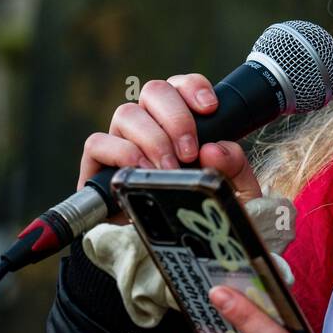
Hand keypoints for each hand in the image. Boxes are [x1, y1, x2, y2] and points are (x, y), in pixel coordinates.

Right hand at [77, 73, 261, 222]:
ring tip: (169, 169)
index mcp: (181, 120)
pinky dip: (121, 153)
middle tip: (190, 152)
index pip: (181, 85)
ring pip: (126, 113)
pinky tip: (140, 171)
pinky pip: (97, 142)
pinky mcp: (98, 165)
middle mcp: (149, 124)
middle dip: (176, 118)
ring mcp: (122, 141)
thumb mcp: (233, 190)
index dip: (193, 87)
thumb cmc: (203, 210)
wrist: (175, 247)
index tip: (210, 108)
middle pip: (154, 91)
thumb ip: (234, 166)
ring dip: (152, 139)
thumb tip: (213, 148)